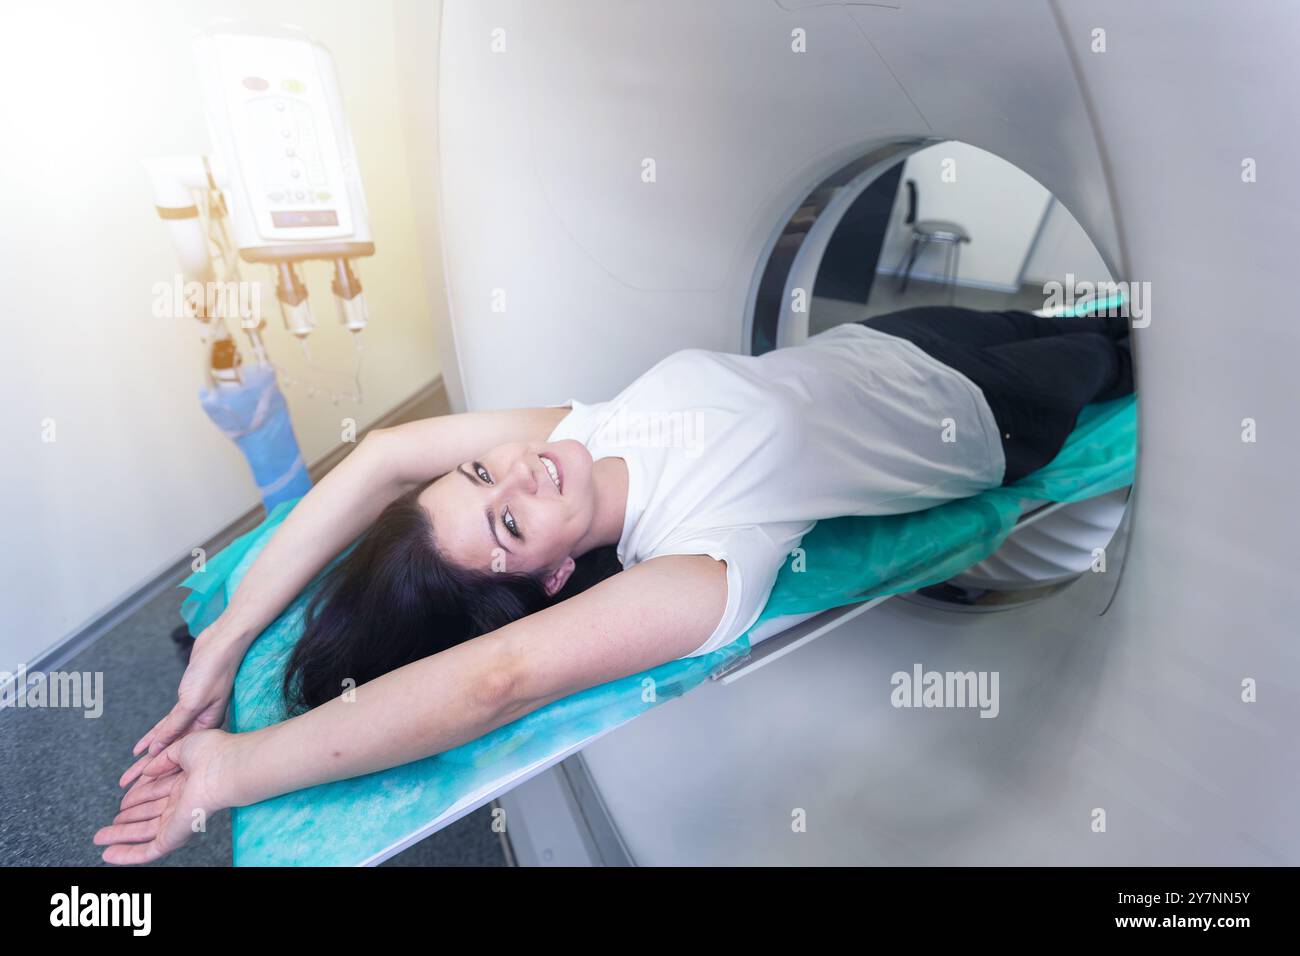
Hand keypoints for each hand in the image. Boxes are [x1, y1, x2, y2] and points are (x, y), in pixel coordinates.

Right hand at [95, 728, 234, 864]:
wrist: (226, 768)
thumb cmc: (215, 752)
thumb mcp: (185, 747)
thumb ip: (164, 758)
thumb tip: (148, 770)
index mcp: (187, 781)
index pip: (157, 792)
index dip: (138, 796)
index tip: (122, 797)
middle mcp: (184, 801)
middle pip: (150, 815)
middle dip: (128, 820)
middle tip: (108, 824)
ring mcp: (180, 819)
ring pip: (145, 834)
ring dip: (122, 836)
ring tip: (100, 837)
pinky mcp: (175, 835)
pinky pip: (149, 850)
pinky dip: (128, 854)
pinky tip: (109, 854)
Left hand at [125, 621, 243, 783]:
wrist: (222, 643)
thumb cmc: (214, 670)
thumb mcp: (192, 701)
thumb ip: (175, 727)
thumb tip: (157, 750)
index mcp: (206, 726)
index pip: (178, 757)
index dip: (156, 773)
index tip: (139, 788)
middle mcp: (200, 723)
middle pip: (170, 752)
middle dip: (148, 770)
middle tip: (126, 787)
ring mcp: (194, 713)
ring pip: (166, 740)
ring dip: (148, 755)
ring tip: (130, 772)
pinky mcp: (188, 702)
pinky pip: (167, 725)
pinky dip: (154, 736)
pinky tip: (141, 747)